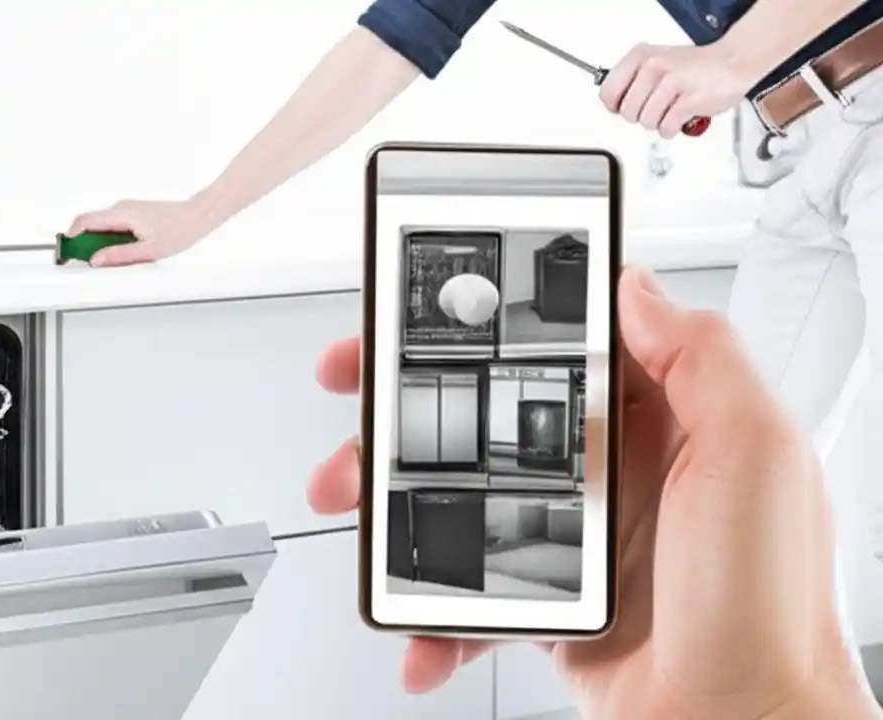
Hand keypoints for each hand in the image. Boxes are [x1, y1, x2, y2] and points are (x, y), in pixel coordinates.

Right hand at [66, 198, 214, 266]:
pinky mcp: (132, 215)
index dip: (71, 238)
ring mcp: (126, 210)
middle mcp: (121, 208)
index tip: (67, 254)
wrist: (198, 216)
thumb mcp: (149, 250)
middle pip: (90, 225)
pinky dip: (109, 240)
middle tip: (87, 263)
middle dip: (84, 244)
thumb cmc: (180, 229)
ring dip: (98, 244)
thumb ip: (120, 255)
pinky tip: (122, 251)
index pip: (84, 222)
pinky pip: (112, 227)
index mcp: (121, 214)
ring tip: (110, 260)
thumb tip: (97, 260)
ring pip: (101, 227)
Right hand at [310, 267, 879, 717]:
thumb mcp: (755, 457)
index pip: (557, 344)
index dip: (483, 321)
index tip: (419, 317)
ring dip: (396, 513)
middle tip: (359, 414)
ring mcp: (572, 537)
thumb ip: (702, 358)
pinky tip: (423, 629)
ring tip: (368, 531)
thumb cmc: (768, 614)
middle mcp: (612, 471)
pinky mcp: (545, 600)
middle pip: (484, 415)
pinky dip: (431, 614)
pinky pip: (465, 591)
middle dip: (406, 413)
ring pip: (459, 500)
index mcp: (662, 421)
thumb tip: (636, 290)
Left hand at [598, 43, 753, 138]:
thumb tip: (613, 105)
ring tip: (671, 111)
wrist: (733, 61)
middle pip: (627, 112)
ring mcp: (672, 82)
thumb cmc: (694, 67)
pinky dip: (671, 129)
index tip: (625, 108)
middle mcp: (654, 67)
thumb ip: (632, 81)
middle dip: (641, 116)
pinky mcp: (690, 99)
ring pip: (646, 122)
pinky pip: (666, 127)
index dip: (616, 107)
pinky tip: (680, 119)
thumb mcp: (656, 63)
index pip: (608, 92)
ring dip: (659, 123)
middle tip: (657, 108)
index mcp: (641, 56)